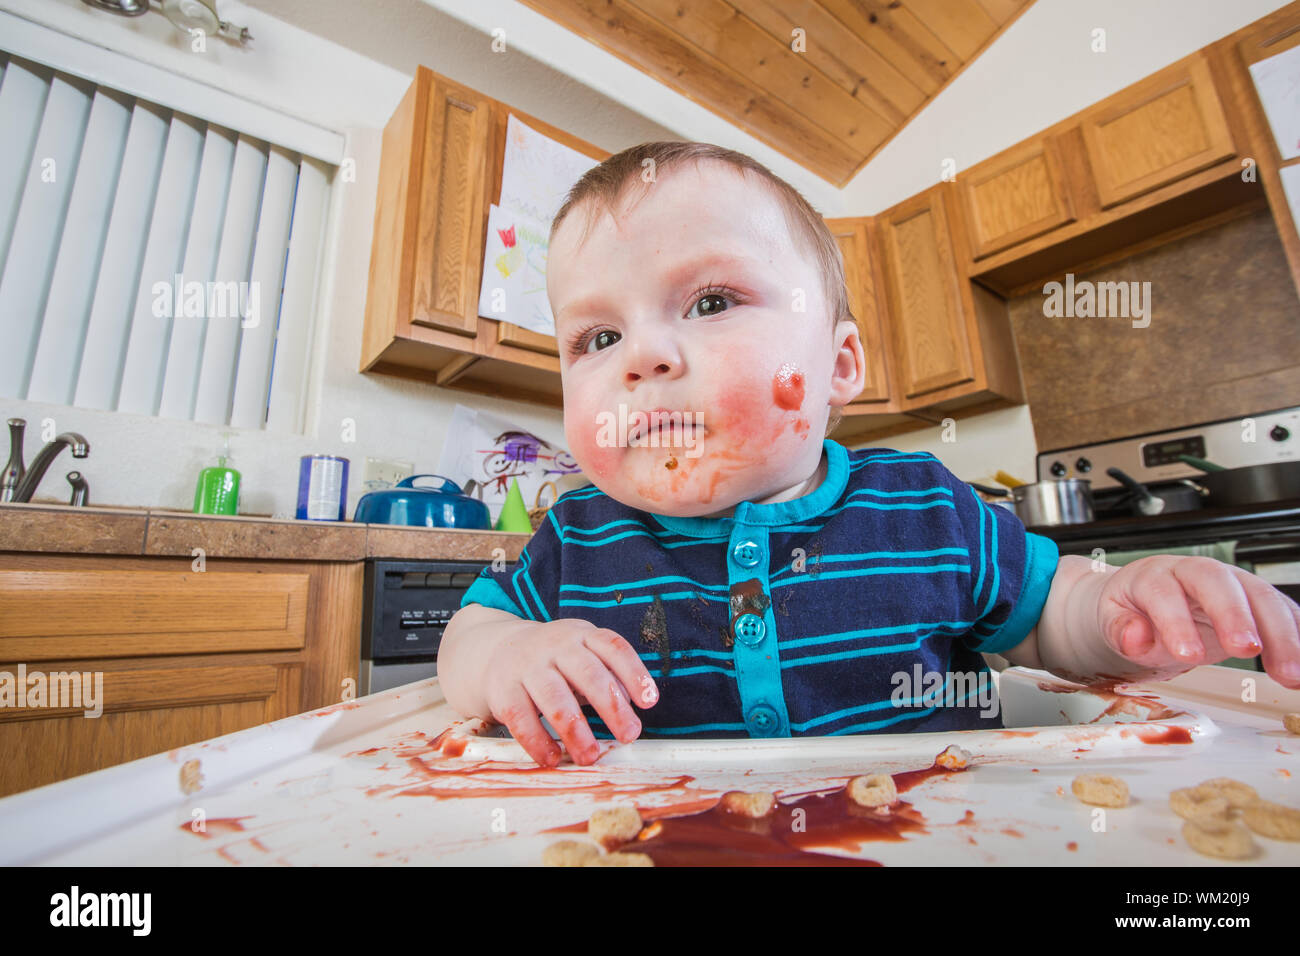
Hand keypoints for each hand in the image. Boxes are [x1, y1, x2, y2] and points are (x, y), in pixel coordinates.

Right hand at [481, 618, 657, 766]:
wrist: (499, 649)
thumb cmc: (555, 661)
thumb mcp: (583, 656)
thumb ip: (608, 677)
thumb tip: (630, 707)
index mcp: (582, 635)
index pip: (613, 647)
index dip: (634, 673)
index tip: (649, 702)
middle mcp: (556, 646)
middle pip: (588, 673)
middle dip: (611, 706)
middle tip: (629, 735)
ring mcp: (528, 666)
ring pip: (555, 698)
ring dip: (576, 731)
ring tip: (590, 756)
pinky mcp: (504, 689)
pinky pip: (522, 718)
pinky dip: (538, 741)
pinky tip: (553, 757)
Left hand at [1097, 555, 1299, 687]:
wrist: (1146, 600)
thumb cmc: (1132, 608)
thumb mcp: (1112, 619)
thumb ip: (1121, 629)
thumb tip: (1134, 638)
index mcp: (1155, 575)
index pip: (1166, 594)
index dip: (1178, 623)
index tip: (1188, 655)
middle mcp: (1197, 572)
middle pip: (1221, 584)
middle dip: (1236, 617)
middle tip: (1246, 651)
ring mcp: (1232, 583)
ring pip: (1261, 596)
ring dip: (1282, 634)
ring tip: (1289, 673)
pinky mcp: (1257, 600)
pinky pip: (1284, 612)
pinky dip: (1298, 637)